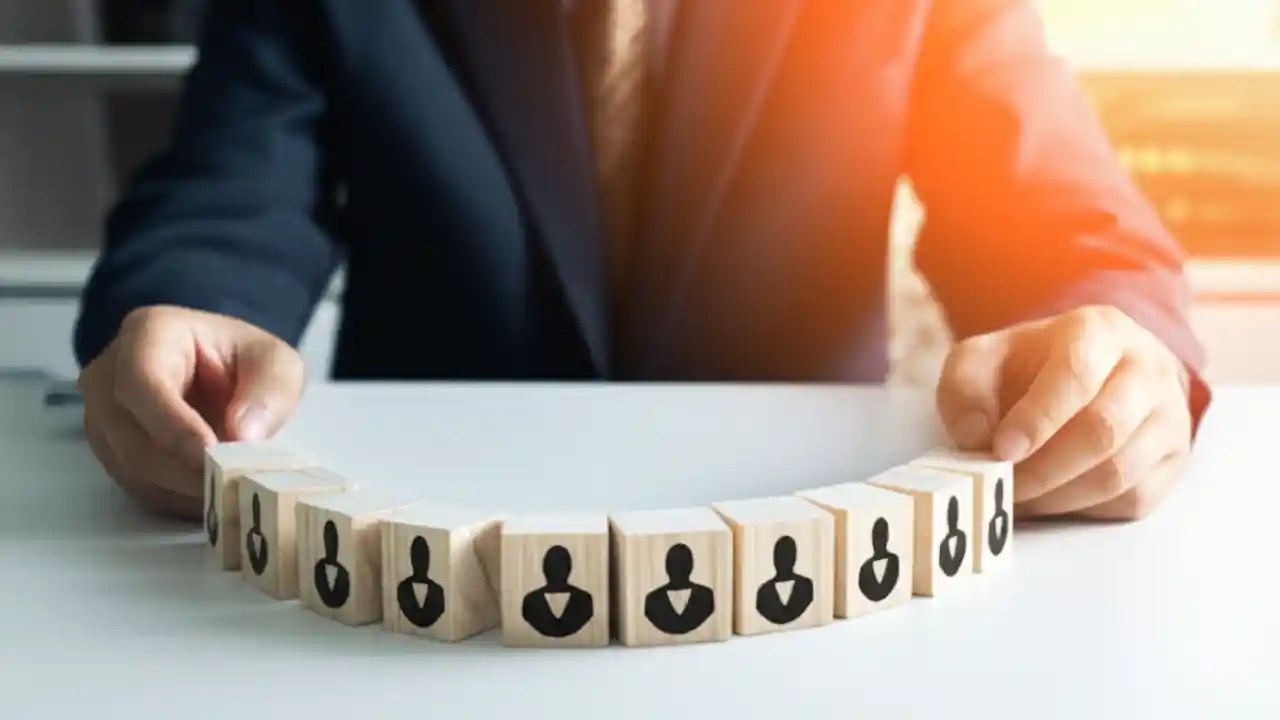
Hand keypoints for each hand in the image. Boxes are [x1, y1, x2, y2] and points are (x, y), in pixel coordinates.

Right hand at [78, 306, 304, 518]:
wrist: (220, 372)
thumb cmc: (243, 360)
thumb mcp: (276, 362)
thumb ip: (269, 389)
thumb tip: (243, 435)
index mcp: (148, 334)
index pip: (142, 381)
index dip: (173, 423)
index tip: (211, 451)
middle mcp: (109, 375)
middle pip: (132, 435)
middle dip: (186, 467)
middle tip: (234, 481)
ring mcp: (102, 417)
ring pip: (132, 468)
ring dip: (184, 487)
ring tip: (231, 486)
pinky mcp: (110, 452)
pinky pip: (137, 486)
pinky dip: (177, 497)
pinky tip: (212, 492)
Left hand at [936, 305, 1192, 520]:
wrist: (1087, 372)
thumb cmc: (1029, 367)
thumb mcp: (984, 359)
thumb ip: (964, 388)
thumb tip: (976, 437)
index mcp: (1099, 330)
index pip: (1077, 374)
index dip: (1038, 418)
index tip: (1000, 451)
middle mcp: (1147, 368)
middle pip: (1103, 430)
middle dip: (1043, 469)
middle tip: (1004, 486)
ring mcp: (1170, 415)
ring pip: (1119, 472)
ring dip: (1060, 496)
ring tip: (1021, 497)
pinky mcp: (1175, 458)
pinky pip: (1134, 498)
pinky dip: (1085, 509)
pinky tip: (1053, 499)